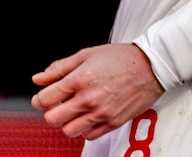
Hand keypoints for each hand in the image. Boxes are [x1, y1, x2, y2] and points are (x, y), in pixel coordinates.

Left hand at [31, 43, 162, 139]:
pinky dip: (87, 128)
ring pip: (68, 130)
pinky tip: (92, 115)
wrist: (153, 64)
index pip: (44, 100)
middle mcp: (88, 98)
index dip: (41, 98)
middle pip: (52, 119)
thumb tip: (38, 79)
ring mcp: (101, 112)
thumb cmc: (122, 58)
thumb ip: (60, 68)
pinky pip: (89, 136)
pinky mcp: (113, 122)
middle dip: (53, 111)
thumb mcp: (88, 54)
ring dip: (69, 122)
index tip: (46, 97)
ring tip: (78, 110)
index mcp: (79, 79)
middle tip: (62, 104)